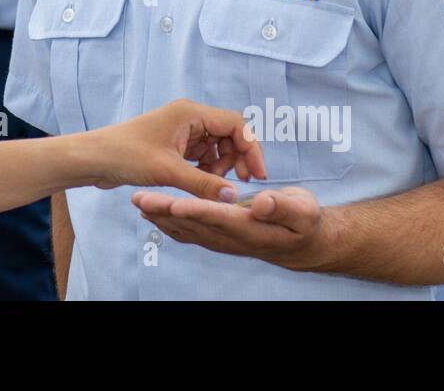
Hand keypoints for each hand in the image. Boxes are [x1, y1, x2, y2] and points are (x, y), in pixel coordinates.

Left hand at [87, 99, 264, 201]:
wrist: (94, 159)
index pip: (236, 124)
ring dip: (221, 166)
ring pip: (217, 146)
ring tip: (210, 185)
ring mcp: (182, 131)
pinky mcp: (175, 145)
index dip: (252, 148)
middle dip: (237, 159)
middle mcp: (189, 117)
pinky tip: (200, 183)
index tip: (258, 176)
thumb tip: (234, 196)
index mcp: (190, 112)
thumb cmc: (126, 156)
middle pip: (230, 134)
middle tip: (236, 184)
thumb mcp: (168, 171)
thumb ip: (204, 183)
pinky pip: (202, 154)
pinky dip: (206, 168)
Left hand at [132, 185, 328, 271]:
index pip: (218, 215)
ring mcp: (223, 239)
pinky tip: (154, 215)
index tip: (173, 204)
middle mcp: (231, 236)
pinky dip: (171, 222)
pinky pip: (190, 231)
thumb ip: (282, 207)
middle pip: (194, 221)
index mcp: (249, 226)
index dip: (196, 209)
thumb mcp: (303, 211)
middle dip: (165, 210)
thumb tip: (259, 203)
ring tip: (137, 202)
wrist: (303, 243)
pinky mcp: (219, 236)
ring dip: (162, 216)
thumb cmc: (306, 221)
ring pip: (188, 227)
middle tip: (139, 200)